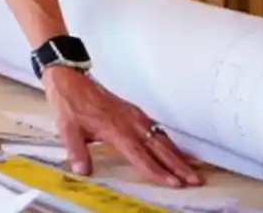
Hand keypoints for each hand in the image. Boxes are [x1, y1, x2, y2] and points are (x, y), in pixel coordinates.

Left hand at [42, 66, 202, 187]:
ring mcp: (135, 115)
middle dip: (178, 165)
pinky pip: (157, 129)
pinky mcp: (135, 112)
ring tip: (192, 171)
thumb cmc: (70, 104)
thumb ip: (76, 151)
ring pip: (161, 138)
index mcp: (114, 128)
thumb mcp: (67, 129)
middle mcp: (129, 122)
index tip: (172, 182)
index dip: (156, 169)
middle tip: (195, 180)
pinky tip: (176, 152)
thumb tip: (83, 171)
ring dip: (178, 155)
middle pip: (158, 147)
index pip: (139, 154)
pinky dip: (169, 143)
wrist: (70, 80)